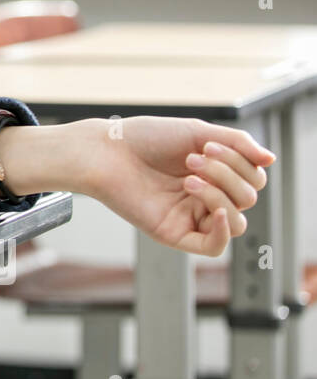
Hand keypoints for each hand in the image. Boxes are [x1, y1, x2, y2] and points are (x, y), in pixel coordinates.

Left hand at [72, 115, 276, 255]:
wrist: (106, 152)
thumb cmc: (145, 139)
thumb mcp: (198, 132)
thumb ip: (238, 144)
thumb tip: (272, 158)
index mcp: (214, 173)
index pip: (253, 178)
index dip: (241, 162)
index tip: (208, 145)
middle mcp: (206, 196)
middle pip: (247, 198)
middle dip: (227, 175)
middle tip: (192, 159)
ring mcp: (191, 216)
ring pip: (236, 220)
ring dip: (220, 195)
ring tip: (188, 178)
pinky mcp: (174, 233)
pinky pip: (213, 246)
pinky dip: (222, 230)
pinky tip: (214, 211)